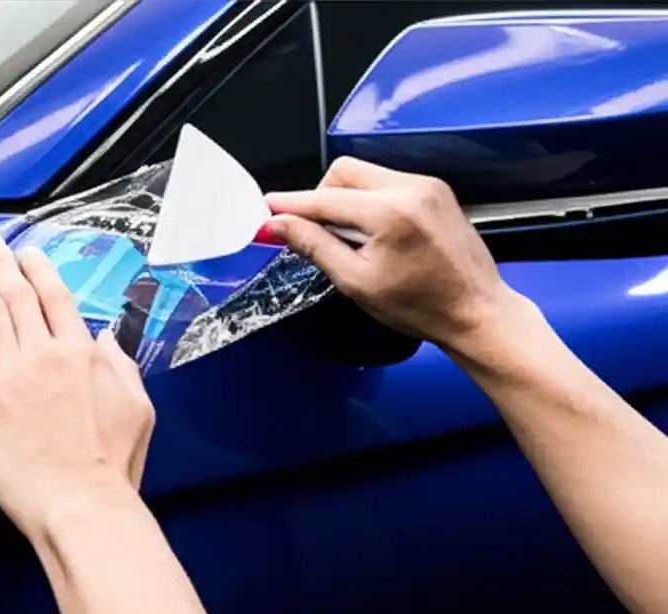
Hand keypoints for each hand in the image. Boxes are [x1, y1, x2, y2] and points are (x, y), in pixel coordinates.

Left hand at [0, 237, 154, 538]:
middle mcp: (45, 354)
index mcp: (83, 354)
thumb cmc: (110, 467)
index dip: (37, 268)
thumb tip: (103, 338)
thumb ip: (120, 365)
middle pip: (16, 295)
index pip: (55, 297)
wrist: (79, 504)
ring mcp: (10, 373)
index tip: (25, 253)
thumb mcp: (137, 407)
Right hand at [264, 157, 526, 350]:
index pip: (324, 198)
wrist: (476, 312)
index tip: (267, 210)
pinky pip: (387, 182)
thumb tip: (278, 225)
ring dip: (345, 199)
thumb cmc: (421, 306)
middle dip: (320, 197)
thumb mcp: (356, 282)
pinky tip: (373, 234)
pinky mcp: (436, 190)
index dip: (290, 205)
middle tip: (315, 232)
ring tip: (351, 239)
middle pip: (343, 171)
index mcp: (390, 213)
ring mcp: (427, 186)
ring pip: (364, 174)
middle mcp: (411, 188)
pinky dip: (369, 201)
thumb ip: (314, 246)